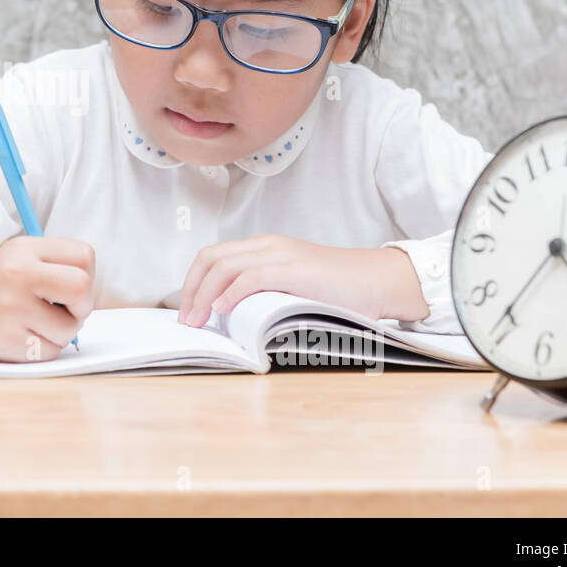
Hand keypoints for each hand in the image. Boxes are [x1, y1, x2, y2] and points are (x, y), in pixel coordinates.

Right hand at [0, 235, 95, 362]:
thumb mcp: (21, 257)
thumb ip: (58, 265)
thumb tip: (92, 294)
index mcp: (24, 249)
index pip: (85, 256)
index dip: (86, 275)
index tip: (69, 287)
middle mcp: (15, 275)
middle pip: (81, 288)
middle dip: (82, 306)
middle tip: (66, 311)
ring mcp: (9, 309)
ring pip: (70, 328)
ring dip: (61, 332)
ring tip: (36, 324)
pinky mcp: (5, 341)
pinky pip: (50, 351)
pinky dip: (43, 348)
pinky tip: (22, 337)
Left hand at [177, 234, 413, 328]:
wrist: (379, 280)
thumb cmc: (340, 291)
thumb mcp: (292, 288)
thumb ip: (264, 294)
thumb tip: (231, 318)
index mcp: (265, 248)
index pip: (213, 256)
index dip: (192, 282)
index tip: (187, 311)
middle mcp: (268, 246)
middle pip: (211, 259)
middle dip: (190, 289)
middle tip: (187, 320)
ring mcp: (281, 255)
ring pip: (224, 267)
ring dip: (203, 295)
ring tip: (199, 320)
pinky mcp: (294, 269)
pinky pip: (251, 276)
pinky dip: (231, 292)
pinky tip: (222, 309)